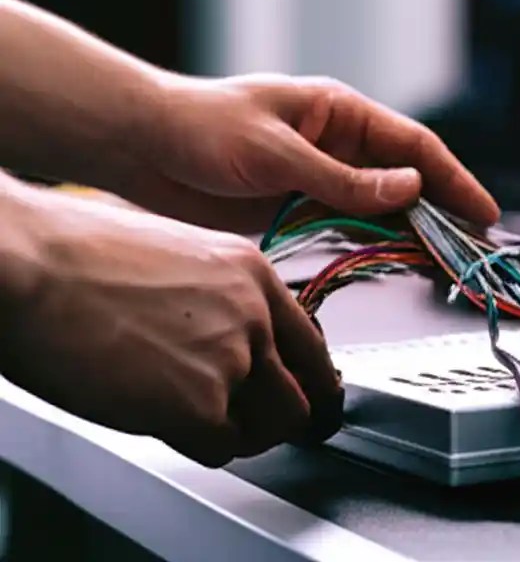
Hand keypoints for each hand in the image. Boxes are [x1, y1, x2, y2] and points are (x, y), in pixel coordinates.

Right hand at [0, 187, 340, 465]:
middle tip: (250, 426)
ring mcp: (231, 361)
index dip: (311, 381)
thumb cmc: (69, 253)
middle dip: (277, 418)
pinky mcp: (196, 405)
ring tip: (195, 423)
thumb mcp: (172, 250)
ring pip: (270, 428)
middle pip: (302, 396)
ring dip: (240, 435)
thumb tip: (218, 327)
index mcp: (251, 273)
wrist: (24, 268)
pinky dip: (197, 446)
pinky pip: (220, 449)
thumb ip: (213, 293)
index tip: (311, 400)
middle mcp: (254, 316)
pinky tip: (162, 423)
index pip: (311, 344)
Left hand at [118, 74, 498, 232]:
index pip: (415, 147)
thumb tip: (408, 188)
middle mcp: (338, 144)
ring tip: (447, 265)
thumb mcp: (276, 153)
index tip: (484, 211)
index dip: (455, 180)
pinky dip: (379, 245)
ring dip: (415, 234)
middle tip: (475, 248)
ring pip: (384, 209)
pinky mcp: (300, 207)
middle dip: (444, 212)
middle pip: (408, 180)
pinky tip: (400, 264)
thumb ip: (343, 179)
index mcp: (339, 113)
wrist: (140, 147)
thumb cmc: (200, 128)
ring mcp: (321, 177)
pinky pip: (352, 228)